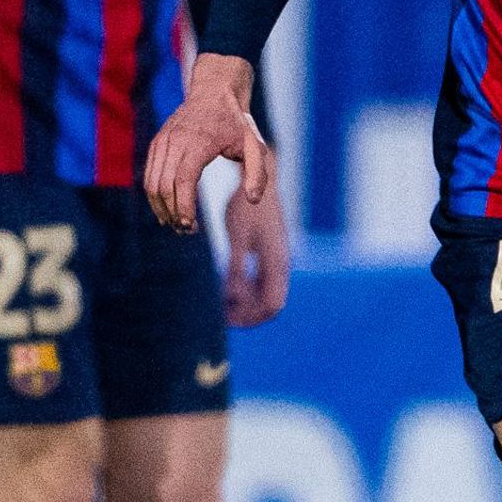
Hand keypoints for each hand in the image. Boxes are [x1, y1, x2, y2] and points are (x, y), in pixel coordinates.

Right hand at [144, 54, 269, 233]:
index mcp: (198, 141)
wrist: (215, 91)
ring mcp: (163, 140)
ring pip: (152, 182)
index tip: (189, 225)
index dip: (183, 206)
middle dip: (172, 213)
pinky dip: (154, 195)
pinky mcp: (157, 142)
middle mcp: (175, 140)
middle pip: (164, 186)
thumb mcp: (254, 144)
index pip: (183, 180)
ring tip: (176, 224)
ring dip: (160, 208)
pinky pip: (149, 174)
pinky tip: (166, 210)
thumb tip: (253, 200)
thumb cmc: (236, 122)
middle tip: (187, 230)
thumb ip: (257, 173)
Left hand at [222, 170, 290, 326]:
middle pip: (271, 303)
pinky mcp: (270, 254)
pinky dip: (247, 290)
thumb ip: (236, 267)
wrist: (259, 180)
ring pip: (267, 294)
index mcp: (277, 262)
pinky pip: (262, 281)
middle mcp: (281, 264)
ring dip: (247, 303)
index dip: (252, 318)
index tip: (227, 321)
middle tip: (220, 318)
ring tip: (221, 306)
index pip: (273, 305)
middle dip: (248, 314)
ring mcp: (277, 259)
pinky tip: (227, 289)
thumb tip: (231, 297)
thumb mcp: (238, 237)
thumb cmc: (247, 207)